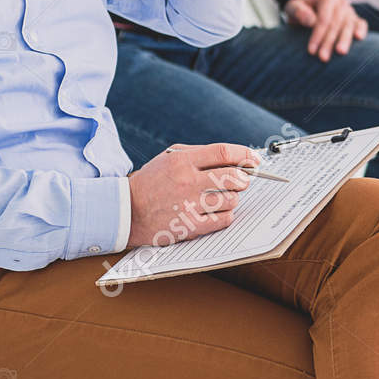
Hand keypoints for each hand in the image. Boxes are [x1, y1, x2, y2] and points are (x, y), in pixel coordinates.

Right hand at [126, 142, 261, 247]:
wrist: (125, 210)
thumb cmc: (151, 182)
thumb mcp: (169, 158)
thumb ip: (199, 154)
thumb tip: (233, 156)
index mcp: (182, 161)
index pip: (223, 153)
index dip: (244, 155)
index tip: (254, 160)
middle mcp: (187, 182)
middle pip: (233, 177)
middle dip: (243, 178)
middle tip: (242, 181)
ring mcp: (189, 205)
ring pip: (231, 199)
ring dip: (233, 198)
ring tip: (223, 197)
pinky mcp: (189, 226)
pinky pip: (223, 220)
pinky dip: (226, 215)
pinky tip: (218, 212)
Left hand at [283, 0, 367, 60]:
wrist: (308, 12)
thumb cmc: (300, 11)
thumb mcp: (293, 7)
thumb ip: (298, 11)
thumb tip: (311, 21)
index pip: (324, 18)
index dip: (318, 34)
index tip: (311, 51)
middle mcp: (341, 2)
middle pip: (336, 24)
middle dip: (329, 42)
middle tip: (323, 58)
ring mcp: (350, 11)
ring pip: (348, 26)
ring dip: (344, 40)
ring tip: (341, 53)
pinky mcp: (356, 20)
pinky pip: (361, 24)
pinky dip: (361, 30)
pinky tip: (359, 38)